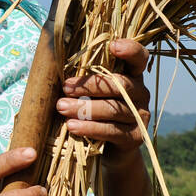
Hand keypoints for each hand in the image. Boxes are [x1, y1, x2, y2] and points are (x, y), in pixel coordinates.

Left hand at [55, 38, 151, 165]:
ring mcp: (140, 115)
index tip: (113, 45)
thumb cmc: (95, 111)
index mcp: (132, 76)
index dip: (130, 49)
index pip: (139, 58)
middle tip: (65, 87)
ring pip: (113, 109)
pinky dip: (90, 128)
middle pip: (120, 84)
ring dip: (84, 108)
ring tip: (61, 107)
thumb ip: (85, 78)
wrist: (111, 150)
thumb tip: (54, 65)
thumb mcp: (92, 93)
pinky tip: (73, 126)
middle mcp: (141, 93)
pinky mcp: (135, 137)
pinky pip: (112, 131)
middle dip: (90, 85)